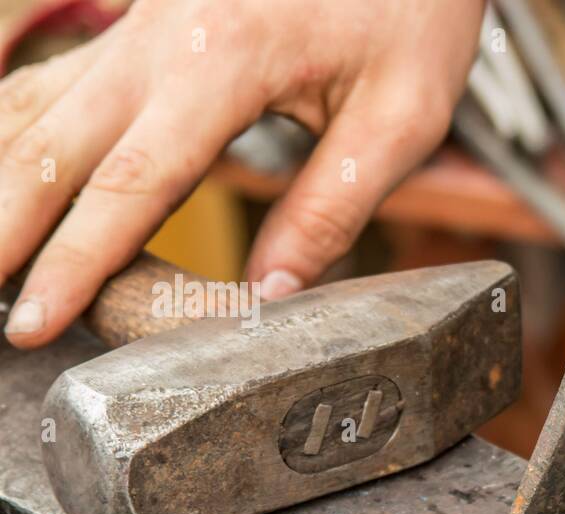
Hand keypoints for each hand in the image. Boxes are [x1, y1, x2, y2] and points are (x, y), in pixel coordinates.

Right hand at [2, 0, 482, 347]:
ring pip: (39, 102)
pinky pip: (59, 74)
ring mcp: (143, 21)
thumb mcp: (402, 114)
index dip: (78, 261)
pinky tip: (7, 169)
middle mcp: (162, 36)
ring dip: (4, 180)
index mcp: (226, 60)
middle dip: (9, 227)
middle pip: (55, 144)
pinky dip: (18, 126)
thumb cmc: (412, 9)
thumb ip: (332, 205)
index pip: (132, 182)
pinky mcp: (145, 19)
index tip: (38, 320)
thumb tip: (271, 294)